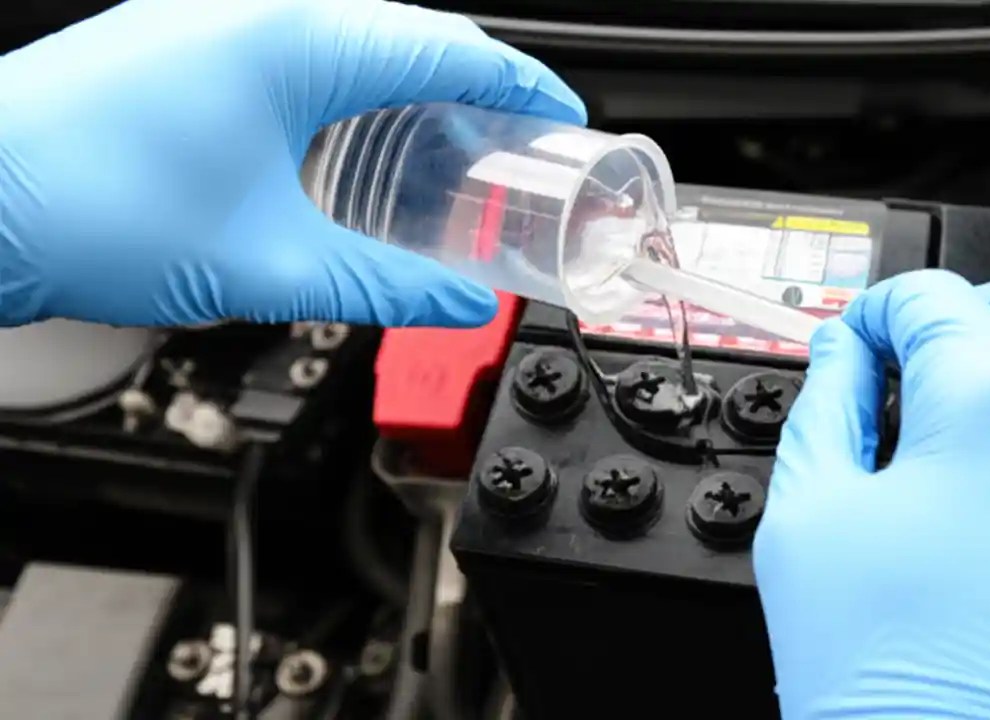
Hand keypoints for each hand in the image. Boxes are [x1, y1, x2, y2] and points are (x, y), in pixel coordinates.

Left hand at [0, 0, 584, 326]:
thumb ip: (383, 287)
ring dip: (405, 87)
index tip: (560, 114)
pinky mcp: (171, 48)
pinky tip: (350, 144)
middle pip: (401, 32)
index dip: (520, 83)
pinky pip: (289, 49)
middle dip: (471, 84)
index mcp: (291, 39)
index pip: (445, 46)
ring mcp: (203, 20)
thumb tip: (454, 302)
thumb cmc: (88, 209)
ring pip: (343, 38)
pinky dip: (343, 91)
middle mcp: (249, 9)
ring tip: (445, 148)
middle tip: (514, 140)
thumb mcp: (270, 263)